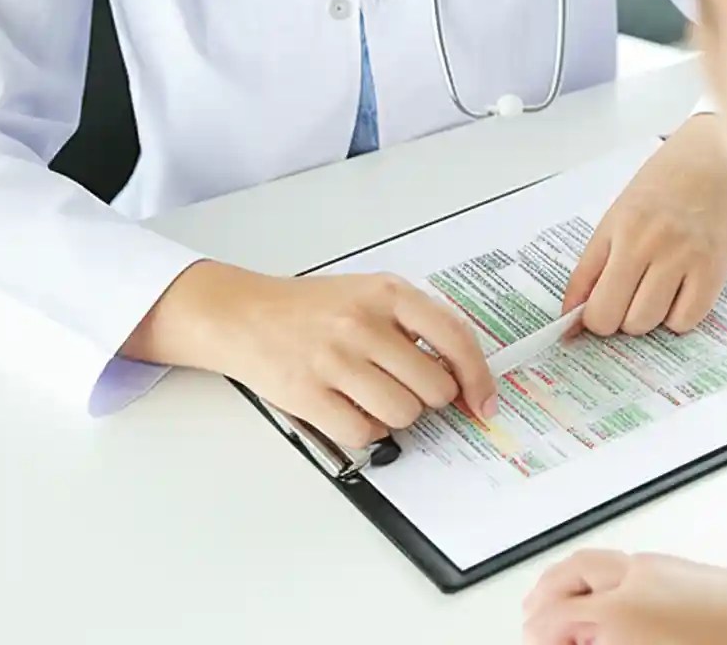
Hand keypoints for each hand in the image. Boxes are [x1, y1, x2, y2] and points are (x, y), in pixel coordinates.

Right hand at [124, 262, 496, 448]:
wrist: (243, 315)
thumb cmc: (313, 310)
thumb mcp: (370, 295)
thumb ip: (417, 324)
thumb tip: (465, 374)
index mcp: (387, 293)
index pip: (455, 338)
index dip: (478, 377)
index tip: (484, 401)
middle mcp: (363, 323)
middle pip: (434, 388)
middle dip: (428, 397)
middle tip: (405, 386)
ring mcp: (334, 359)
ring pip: (404, 414)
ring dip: (397, 415)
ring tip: (371, 394)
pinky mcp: (308, 393)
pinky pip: (365, 432)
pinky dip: (366, 430)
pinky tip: (350, 408)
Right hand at [523, 550, 726, 644]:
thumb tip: (580, 643)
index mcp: (621, 612)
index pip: (551, 616)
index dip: (534, 634)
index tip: (534, 642)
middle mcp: (640, 580)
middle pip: (568, 575)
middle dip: (545, 598)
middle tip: (536, 622)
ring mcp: (668, 569)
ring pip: (600, 564)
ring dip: (575, 584)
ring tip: (571, 610)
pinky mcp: (694, 570)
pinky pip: (632, 564)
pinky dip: (609, 579)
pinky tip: (618, 607)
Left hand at [564, 115, 726, 336]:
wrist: (713, 162)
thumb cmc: (661, 191)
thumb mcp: (615, 220)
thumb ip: (592, 268)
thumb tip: (570, 318)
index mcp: (618, 230)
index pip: (588, 297)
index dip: (585, 320)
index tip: (589, 322)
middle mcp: (647, 243)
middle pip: (613, 317)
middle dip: (614, 320)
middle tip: (625, 301)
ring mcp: (683, 257)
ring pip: (647, 322)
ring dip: (646, 318)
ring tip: (654, 292)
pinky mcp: (714, 269)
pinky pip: (685, 321)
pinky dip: (678, 318)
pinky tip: (678, 295)